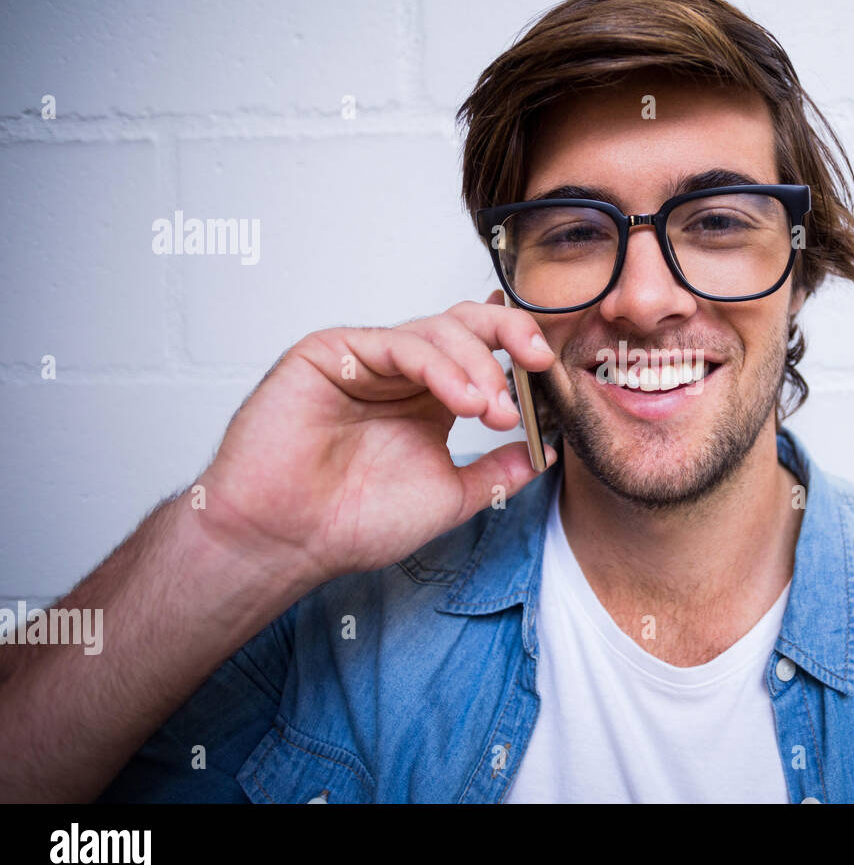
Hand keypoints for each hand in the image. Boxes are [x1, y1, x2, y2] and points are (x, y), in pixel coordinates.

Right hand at [189, 291, 555, 585]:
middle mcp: (403, 372)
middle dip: (510, 334)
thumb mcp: (452, 496)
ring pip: (438, 330)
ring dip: (477, 365)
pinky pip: (398, 343)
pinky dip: (440, 366)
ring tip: (494, 410)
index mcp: (430, 398)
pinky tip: (464, 400)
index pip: (485, 352)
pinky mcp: (332, 352)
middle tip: (539, 362)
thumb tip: (548, 453)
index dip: (521, 353)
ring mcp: (367, 358)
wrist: (288, 540)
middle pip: (467, 324)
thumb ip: (499, 472)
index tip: (553, 373)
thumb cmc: (354, 522)